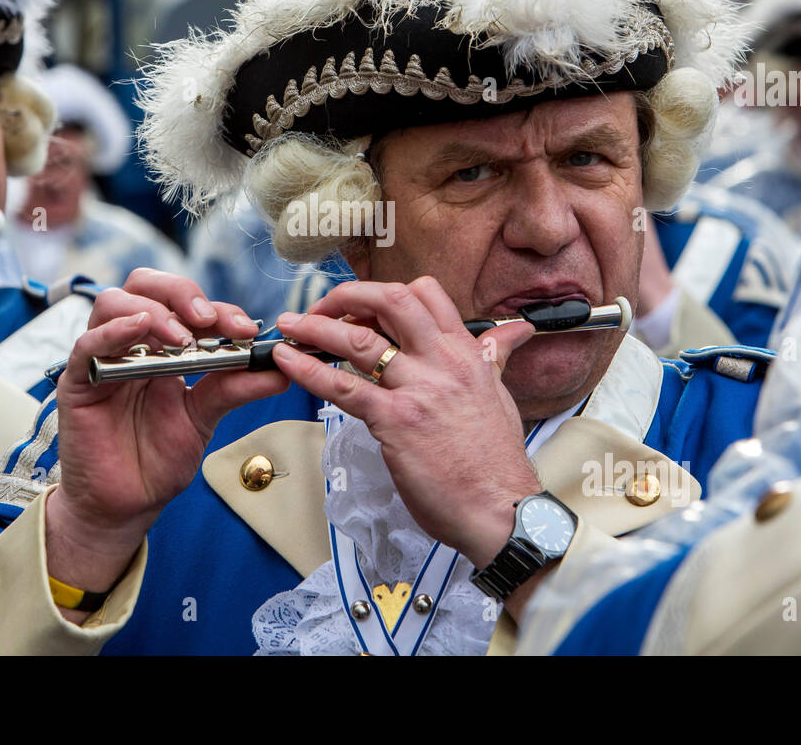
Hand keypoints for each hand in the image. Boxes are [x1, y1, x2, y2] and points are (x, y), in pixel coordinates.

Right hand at [44, 269, 287, 601]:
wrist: (129, 503)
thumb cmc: (159, 458)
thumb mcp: (204, 416)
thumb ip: (234, 387)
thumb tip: (279, 369)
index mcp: (162, 345)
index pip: (185, 304)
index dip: (217, 308)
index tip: (244, 328)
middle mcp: (131, 343)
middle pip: (145, 285)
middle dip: (181, 293)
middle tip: (208, 318)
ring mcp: (102, 358)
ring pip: (115, 302)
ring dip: (153, 311)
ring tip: (181, 338)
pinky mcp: (78, 381)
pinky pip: (87, 343)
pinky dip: (113, 331)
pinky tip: (139, 332)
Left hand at [270, 277, 541, 570]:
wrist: (501, 508)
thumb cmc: (498, 462)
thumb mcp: (499, 394)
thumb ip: (493, 358)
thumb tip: (513, 332)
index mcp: (465, 353)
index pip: (425, 295)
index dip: (386, 293)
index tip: (362, 306)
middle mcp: (442, 362)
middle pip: (390, 302)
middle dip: (348, 295)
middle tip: (322, 306)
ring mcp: (418, 389)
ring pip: (359, 340)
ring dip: (316, 327)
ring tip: (289, 325)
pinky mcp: (395, 421)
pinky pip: (343, 386)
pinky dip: (308, 369)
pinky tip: (287, 360)